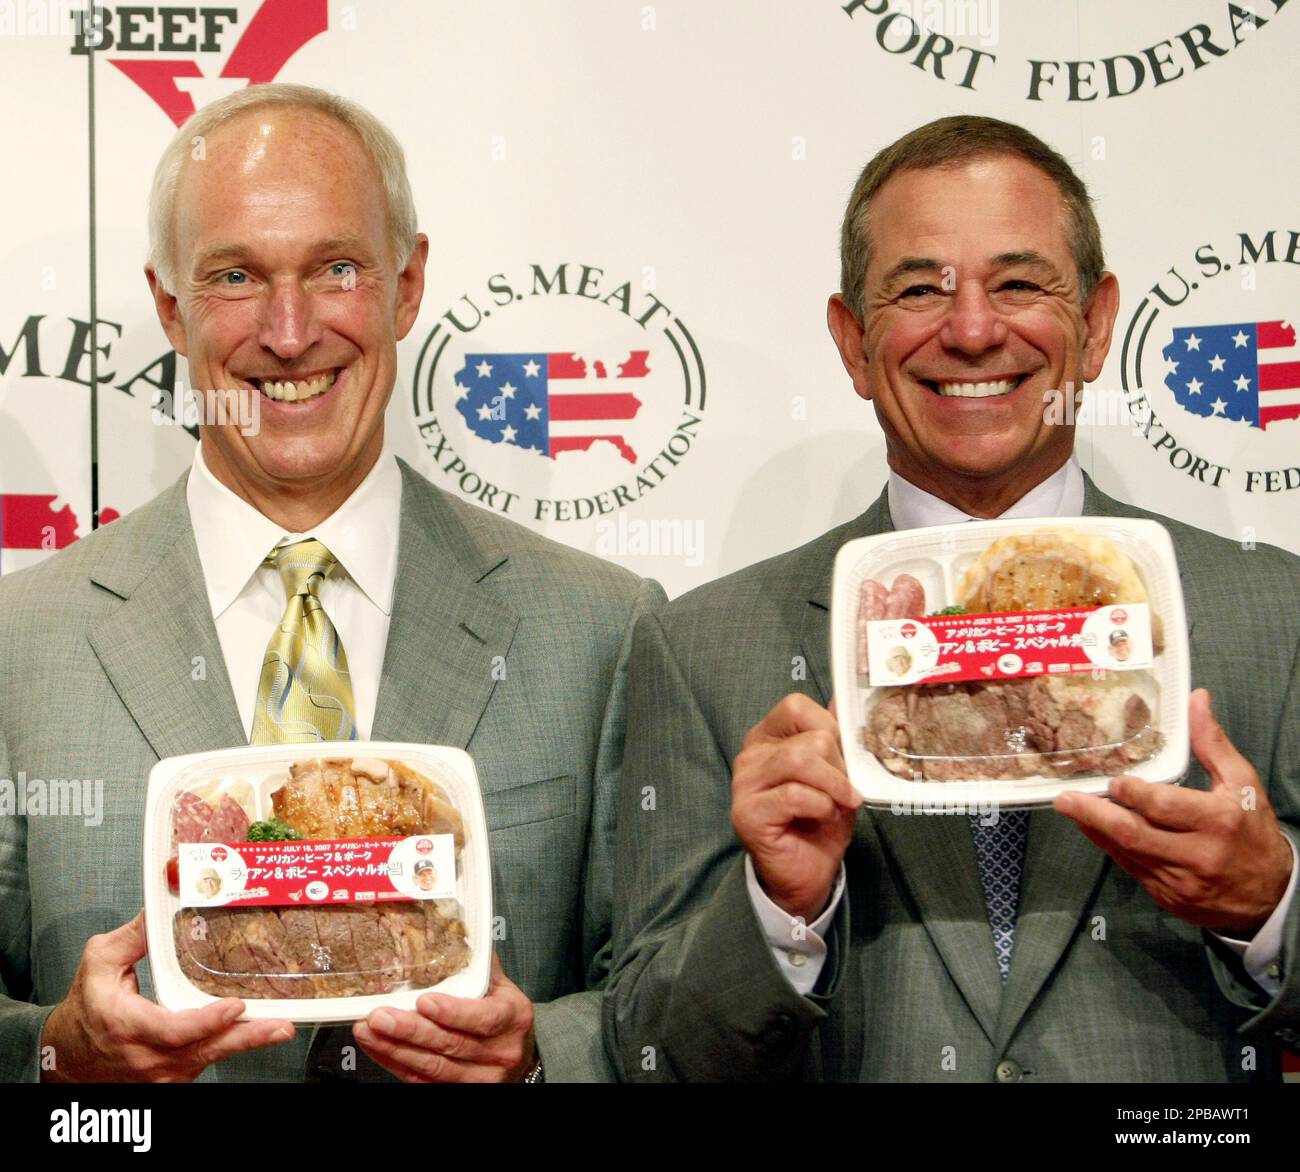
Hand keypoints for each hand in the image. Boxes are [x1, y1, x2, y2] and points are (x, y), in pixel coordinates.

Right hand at [41, 911, 293, 1081]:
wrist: (68, 1056)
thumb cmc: (86, 1009)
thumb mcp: (99, 963)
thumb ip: (133, 936)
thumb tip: (161, 907)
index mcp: (128, 1025)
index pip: (174, 1031)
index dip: (206, 1022)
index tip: (234, 1006)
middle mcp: (148, 1055)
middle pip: (203, 1050)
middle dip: (246, 1039)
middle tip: (280, 1027)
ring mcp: (161, 1072)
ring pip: (209, 1058)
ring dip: (246, 1043)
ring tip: (279, 1028)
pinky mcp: (171, 1077)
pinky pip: (206, 1061)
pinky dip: (230, 1047)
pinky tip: (256, 1033)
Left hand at [353, 954, 535, 1081]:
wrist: (520, 1053)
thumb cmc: (505, 1014)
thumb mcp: (502, 986)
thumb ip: (478, 963)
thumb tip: (450, 927)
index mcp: (512, 1018)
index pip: (483, 1018)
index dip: (452, 1012)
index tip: (423, 1001)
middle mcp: (500, 1052)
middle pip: (450, 1044)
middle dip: (410, 1031)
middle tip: (379, 1016)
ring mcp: (480, 1077)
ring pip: (433, 1068)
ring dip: (396, 1049)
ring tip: (369, 1030)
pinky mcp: (460, 1091)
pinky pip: (422, 1082)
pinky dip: (396, 1063)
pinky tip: (378, 1047)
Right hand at [731, 693, 861, 922]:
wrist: (807, 873)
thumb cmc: (820, 822)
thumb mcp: (837, 774)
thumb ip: (836, 737)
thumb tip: (844, 698)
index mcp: (768, 738)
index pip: (796, 706)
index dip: (829, 728)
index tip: (843, 757)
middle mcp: (751, 755)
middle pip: (809, 738)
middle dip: (839, 766)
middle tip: (844, 791)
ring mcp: (744, 783)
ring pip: (800, 760)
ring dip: (833, 786)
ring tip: (839, 804)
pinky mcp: (747, 812)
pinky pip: (794, 794)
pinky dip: (821, 806)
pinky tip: (823, 817)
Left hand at [1055, 688, 1293, 934]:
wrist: (1269, 895)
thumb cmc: (1252, 829)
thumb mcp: (1242, 783)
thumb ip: (1213, 743)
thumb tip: (1196, 698)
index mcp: (1218, 821)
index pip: (1165, 807)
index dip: (1133, 794)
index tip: (1113, 781)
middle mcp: (1197, 854)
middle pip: (1135, 835)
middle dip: (1095, 815)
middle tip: (1065, 799)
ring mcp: (1180, 881)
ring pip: (1126, 854)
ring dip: (1095, 830)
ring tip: (1071, 808)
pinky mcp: (1168, 897)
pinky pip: (1130, 869)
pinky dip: (1109, 847)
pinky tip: (1093, 828)